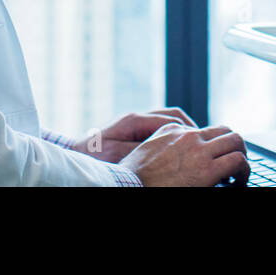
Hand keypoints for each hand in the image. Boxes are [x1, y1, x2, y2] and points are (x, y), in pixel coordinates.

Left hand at [70, 107, 198, 163]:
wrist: (73, 157)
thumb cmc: (92, 159)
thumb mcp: (118, 154)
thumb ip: (144, 149)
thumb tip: (166, 148)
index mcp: (134, 120)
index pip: (172, 119)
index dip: (190, 130)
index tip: (201, 141)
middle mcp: (136, 117)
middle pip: (173, 115)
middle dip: (190, 128)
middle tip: (202, 141)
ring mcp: (134, 123)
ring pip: (166, 120)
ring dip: (181, 131)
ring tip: (193, 145)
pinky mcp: (131, 132)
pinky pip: (157, 129)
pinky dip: (170, 136)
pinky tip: (174, 150)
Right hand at [118, 123, 248, 186]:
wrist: (127, 188)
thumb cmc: (131, 179)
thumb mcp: (143, 155)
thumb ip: (161, 150)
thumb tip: (173, 161)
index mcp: (170, 130)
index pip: (200, 130)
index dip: (210, 145)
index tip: (212, 158)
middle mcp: (186, 135)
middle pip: (223, 129)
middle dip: (232, 144)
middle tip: (235, 160)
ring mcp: (198, 150)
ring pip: (235, 140)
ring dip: (241, 155)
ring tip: (240, 171)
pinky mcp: (208, 170)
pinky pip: (238, 161)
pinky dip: (244, 170)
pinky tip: (239, 181)